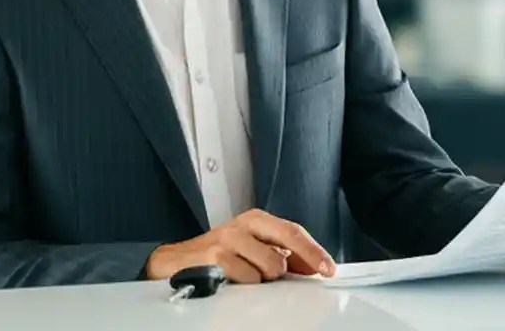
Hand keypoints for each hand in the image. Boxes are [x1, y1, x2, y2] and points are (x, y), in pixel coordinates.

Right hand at [147, 209, 336, 283]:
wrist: (176, 262)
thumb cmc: (217, 255)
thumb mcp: (251, 250)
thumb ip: (279, 254)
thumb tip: (310, 266)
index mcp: (256, 220)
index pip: (293, 231)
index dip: (314, 249)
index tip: (329, 267)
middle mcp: (243, 224)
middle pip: (288, 236)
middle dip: (308, 256)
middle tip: (318, 273)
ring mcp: (229, 238)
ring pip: (270, 263)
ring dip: (266, 276)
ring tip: (250, 275)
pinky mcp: (215, 256)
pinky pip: (248, 277)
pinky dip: (246, 283)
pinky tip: (233, 280)